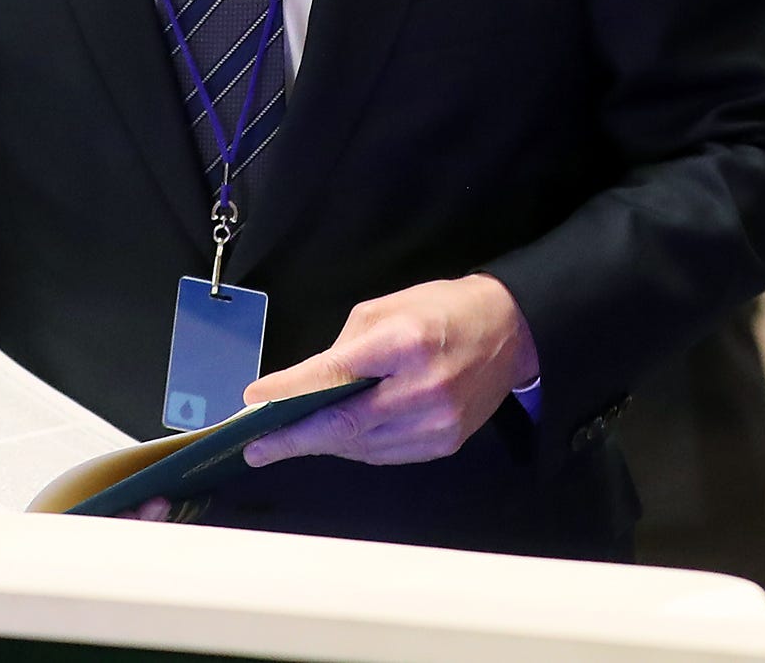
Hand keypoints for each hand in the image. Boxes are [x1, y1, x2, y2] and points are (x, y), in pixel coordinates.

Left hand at [236, 275, 536, 468]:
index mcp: (404, 344)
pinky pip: (385, 455)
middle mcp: (421, 390)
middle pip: (344, 425)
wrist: (510, 331)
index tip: (254, 401)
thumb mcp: (387, 309)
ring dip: (321, 444)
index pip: (333, 376)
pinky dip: (354, 448)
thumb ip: (345, 349)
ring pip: (361, 447)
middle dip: (294, 437)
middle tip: (256, 447)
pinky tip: (333, 438)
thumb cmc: (443, 310)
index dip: (289, 392)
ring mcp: (436, 424)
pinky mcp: (444, 445)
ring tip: (288, 441)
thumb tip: (305, 385)